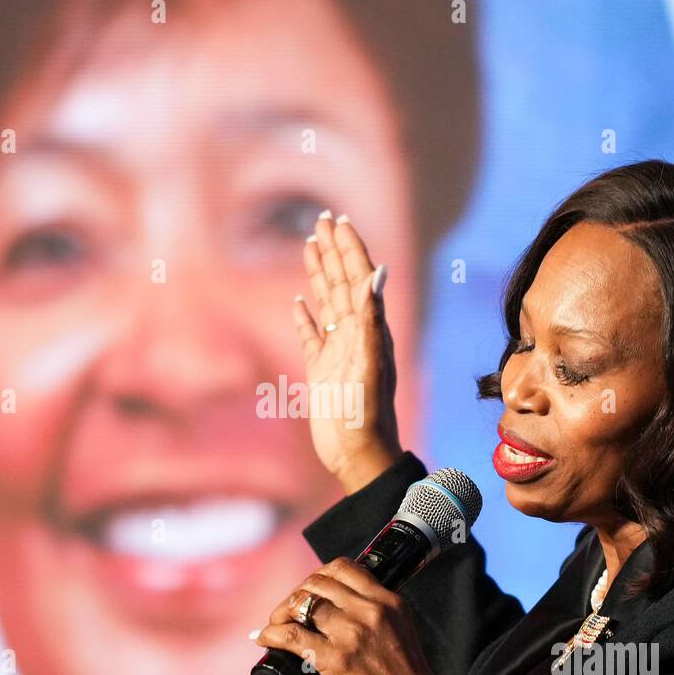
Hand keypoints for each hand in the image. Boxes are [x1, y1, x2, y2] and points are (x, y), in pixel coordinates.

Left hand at [254, 556, 454, 674]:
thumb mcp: (398, 632)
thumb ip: (372, 616)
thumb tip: (334, 612)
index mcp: (388, 602)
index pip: (344, 568)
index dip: (318, 577)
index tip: (310, 591)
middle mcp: (371, 611)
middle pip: (317, 583)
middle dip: (297, 594)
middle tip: (288, 612)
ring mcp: (352, 633)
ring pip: (302, 603)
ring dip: (281, 613)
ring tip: (276, 625)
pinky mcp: (336, 659)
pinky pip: (292, 635)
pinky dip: (271, 634)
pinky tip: (265, 639)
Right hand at [294, 213, 402, 493]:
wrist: (357, 454)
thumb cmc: (366, 415)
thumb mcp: (369, 365)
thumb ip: (372, 320)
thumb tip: (376, 275)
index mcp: (370, 328)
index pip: (359, 277)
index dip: (349, 248)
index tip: (338, 220)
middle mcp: (356, 335)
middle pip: (343, 282)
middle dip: (333, 250)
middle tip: (323, 219)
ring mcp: (337, 351)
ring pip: (327, 303)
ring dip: (319, 274)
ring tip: (310, 247)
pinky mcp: (322, 372)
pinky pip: (311, 337)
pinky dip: (304, 318)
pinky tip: (297, 304)